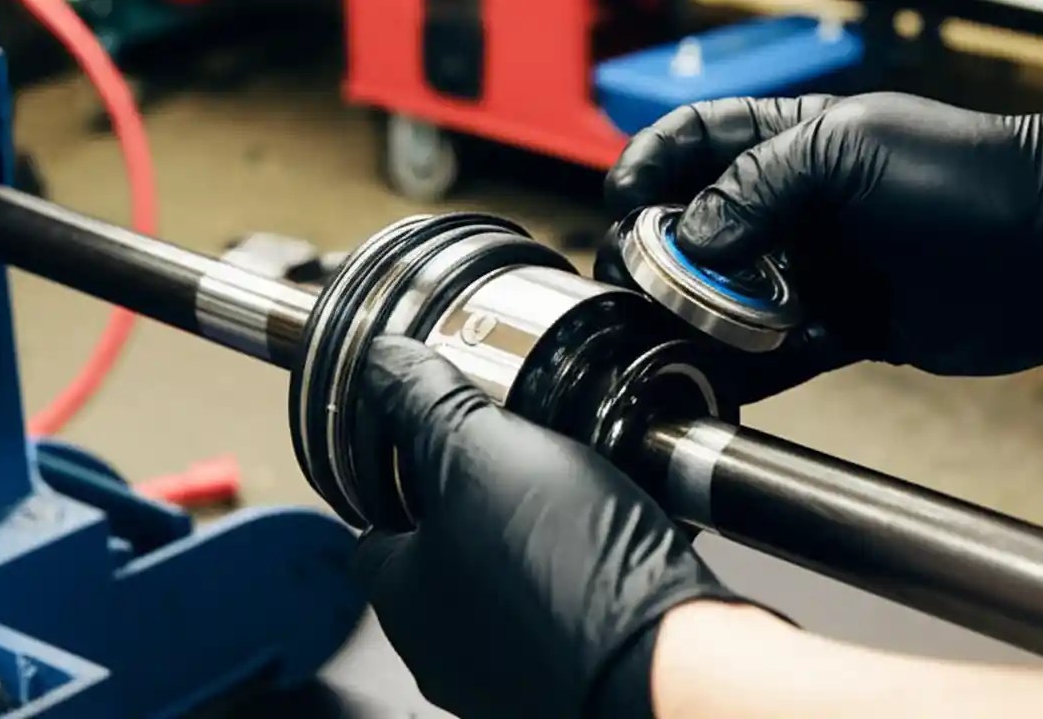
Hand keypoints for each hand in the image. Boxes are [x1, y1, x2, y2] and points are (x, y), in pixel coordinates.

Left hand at [351, 336, 753, 718]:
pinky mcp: (573, 677)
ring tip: (571, 496)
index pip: (373, 529)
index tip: (427, 442)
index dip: (398, 476)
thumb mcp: (477, 450)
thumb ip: (421, 400)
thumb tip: (384, 364)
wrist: (669, 659)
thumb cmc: (570, 573)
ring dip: (531, 543)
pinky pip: (563, 611)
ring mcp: (511, 673)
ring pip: (506, 586)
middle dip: (474, 507)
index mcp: (403, 598)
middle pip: (441, 557)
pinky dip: (579, 578)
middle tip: (514, 460)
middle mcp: (448, 651)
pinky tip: (611, 545)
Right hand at [597, 92, 1042, 387]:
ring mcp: (815, 269)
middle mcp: (794, 207)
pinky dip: (740, 371)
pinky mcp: (840, 328)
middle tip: (641, 285)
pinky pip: (773, 355)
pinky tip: (710, 381)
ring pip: (726, 298)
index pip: (691, 143)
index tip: (621, 205)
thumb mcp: (847, 155)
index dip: (646, 169)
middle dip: (658, 255)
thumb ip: (754, 190)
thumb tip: (689, 242)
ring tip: (665, 339)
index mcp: (789, 144)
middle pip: (694, 229)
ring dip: (692, 319)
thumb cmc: (971, 177)